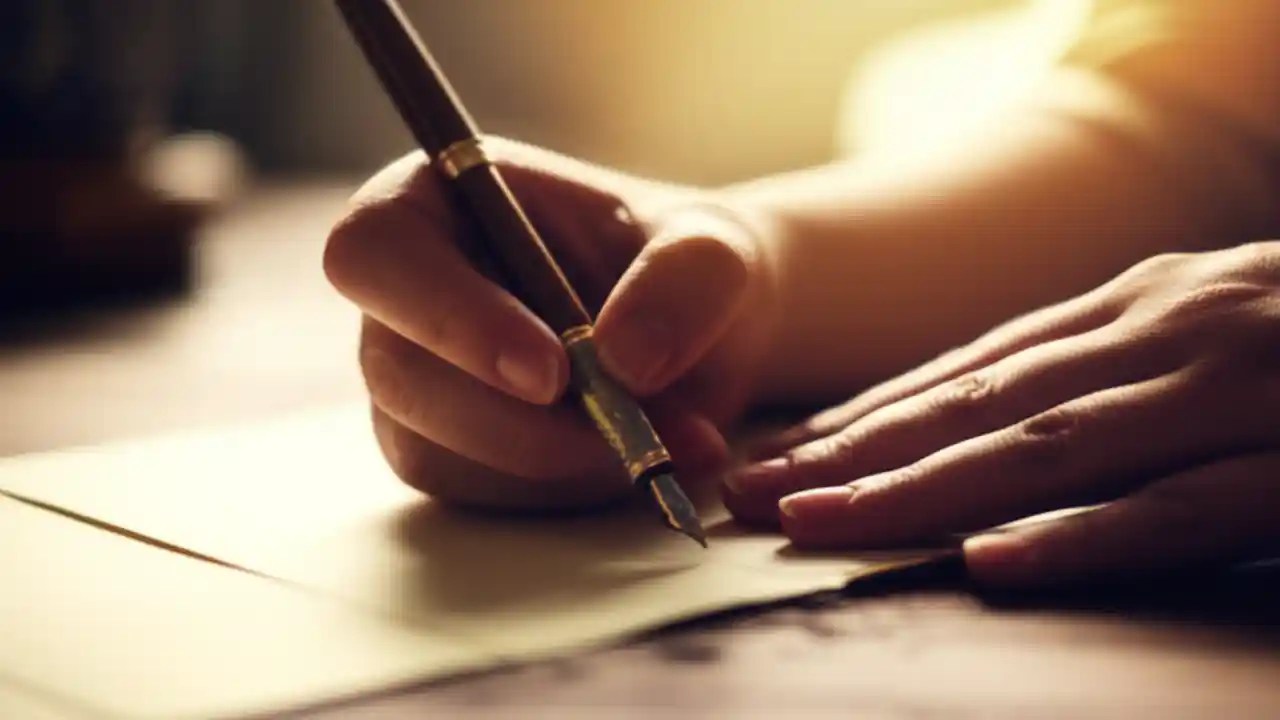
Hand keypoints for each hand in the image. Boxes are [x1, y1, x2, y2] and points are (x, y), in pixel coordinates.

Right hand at [324, 139, 777, 510]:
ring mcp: (413, 379)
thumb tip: (622, 360)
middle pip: (397, 371)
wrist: (703, 339)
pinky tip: (635, 463)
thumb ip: (683, 280)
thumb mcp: (714, 250)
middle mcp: (402, 294)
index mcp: (432, 200)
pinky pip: (474, 495)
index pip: (377, 251)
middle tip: (630, 435)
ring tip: (670, 441)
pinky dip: (561, 491)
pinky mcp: (441, 450)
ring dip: (554, 463)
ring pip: (433, 448)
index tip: (551, 372)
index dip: (448, 316)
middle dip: (516, 421)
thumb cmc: (685, 268)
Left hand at [725, 242, 1279, 586]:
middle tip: (754, 496)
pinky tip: (995, 562)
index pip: (966, 370)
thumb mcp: (1195, 331)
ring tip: (823, 524)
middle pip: (977, 406)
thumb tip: (987, 422)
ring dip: (923, 491)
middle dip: (857, 454)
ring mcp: (1228, 395)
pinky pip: (1179, 508)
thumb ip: (1100, 365)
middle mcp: (1161, 338)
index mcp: (1135, 309)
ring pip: (1048, 452)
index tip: (778, 457)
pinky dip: (1082, 538)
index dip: (864, 416)